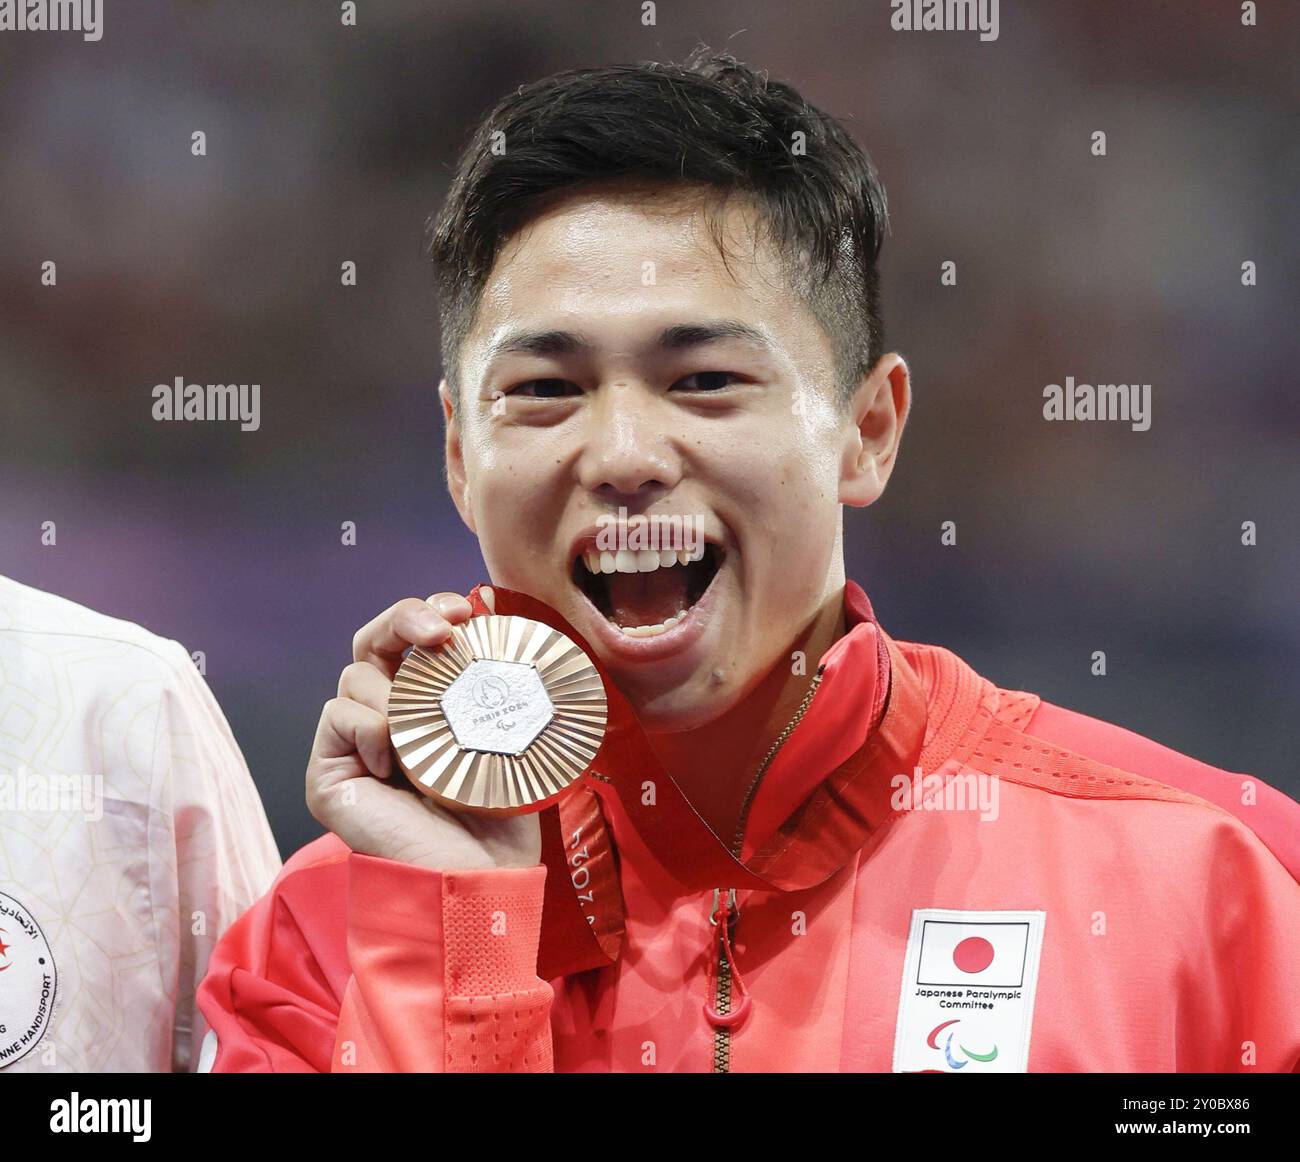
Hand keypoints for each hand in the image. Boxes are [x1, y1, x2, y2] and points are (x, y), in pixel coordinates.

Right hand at [305, 586, 541, 869]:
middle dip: (405, 619)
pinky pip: (337, 716)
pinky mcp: (327, 775)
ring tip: (432, 738)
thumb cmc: (499, 815)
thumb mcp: (504, 732)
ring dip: (400, 695)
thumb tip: (495, 611)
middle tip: (443, 628)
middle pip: (372, 643)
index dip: (426, 614)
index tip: (465, 609)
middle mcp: (381, 723)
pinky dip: (370, 727)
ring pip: (356, 677)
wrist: (480, 876)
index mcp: (421, 710)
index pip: (407, 643)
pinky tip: (398, 763)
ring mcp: (351, 750)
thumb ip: (492, 680)